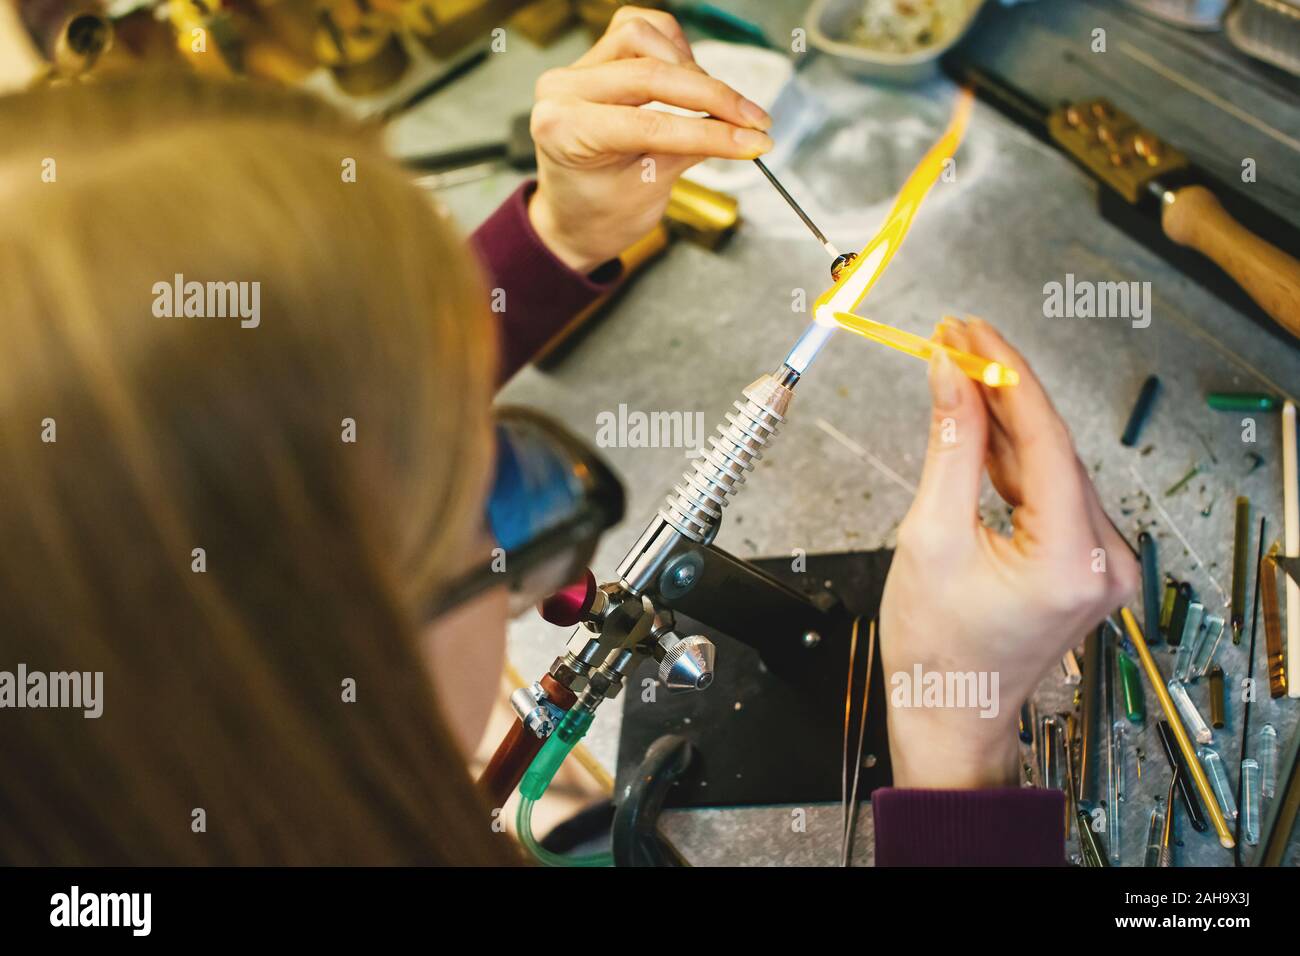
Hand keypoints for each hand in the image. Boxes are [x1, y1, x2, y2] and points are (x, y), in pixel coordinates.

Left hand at [527, 5, 772, 272]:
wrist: (573, 217)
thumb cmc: (600, 213)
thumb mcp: (647, 192)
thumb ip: (690, 152)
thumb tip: (742, 131)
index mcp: (564, 130)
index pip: (651, 123)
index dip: (710, 131)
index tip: (754, 141)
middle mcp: (564, 89)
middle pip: (651, 71)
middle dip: (712, 96)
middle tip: (755, 122)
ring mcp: (579, 68)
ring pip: (646, 37)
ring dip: (691, 69)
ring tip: (717, 105)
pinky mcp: (597, 57)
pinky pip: (643, 31)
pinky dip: (675, 49)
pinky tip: (690, 80)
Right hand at [879, 318, 1137, 789]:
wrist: (950, 709)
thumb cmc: (937, 646)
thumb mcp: (930, 537)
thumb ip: (949, 447)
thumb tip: (950, 376)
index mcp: (1072, 560)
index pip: (1045, 438)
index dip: (1005, 373)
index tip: (968, 331)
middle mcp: (1104, 560)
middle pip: (1052, 447)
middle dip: (1001, 388)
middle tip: (955, 339)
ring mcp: (1102, 563)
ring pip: (1051, 464)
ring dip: (1004, 419)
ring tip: (958, 369)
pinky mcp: (1087, 563)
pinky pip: (1050, 491)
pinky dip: (1013, 459)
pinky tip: (982, 423)